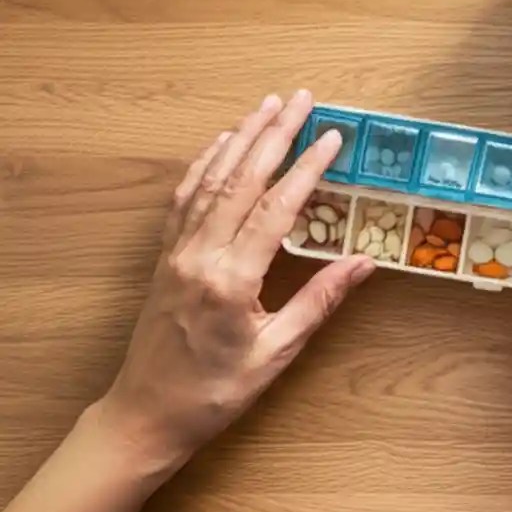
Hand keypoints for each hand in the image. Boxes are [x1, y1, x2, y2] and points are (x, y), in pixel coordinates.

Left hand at [99, 90, 374, 468]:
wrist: (147, 414)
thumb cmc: (216, 391)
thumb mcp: (277, 352)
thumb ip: (319, 301)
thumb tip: (363, 262)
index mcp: (231, 278)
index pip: (276, 207)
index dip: (306, 168)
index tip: (332, 137)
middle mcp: (199, 254)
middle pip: (242, 179)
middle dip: (274, 133)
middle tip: (302, 98)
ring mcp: (177, 251)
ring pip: (211, 179)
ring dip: (241, 137)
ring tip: (267, 105)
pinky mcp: (164, 255)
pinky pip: (185, 197)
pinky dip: (205, 163)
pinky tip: (221, 143)